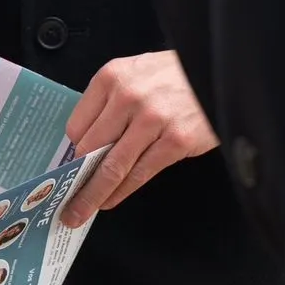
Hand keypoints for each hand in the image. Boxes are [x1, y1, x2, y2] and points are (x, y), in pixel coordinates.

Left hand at [59, 52, 217, 226]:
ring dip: (92, 195)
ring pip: (112, 167)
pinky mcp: (174, 142)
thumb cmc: (176, 75)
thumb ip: (112, 100)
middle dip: (75, 179)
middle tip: (64, 199)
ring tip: (79, 212)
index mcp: (112, 76)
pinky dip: (121, 193)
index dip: (73, 150)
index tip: (70, 167)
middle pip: (90, 148)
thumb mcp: (137, 72)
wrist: (220, 72)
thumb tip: (88, 142)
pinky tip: (111, 201)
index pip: (77, 124)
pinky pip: (139, 174)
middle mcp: (128, 96)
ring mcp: (152, 120)